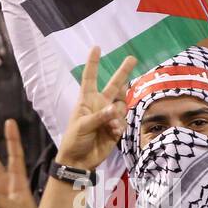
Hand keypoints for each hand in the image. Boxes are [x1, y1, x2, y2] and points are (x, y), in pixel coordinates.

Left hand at [56, 47, 133, 170]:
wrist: (80, 160)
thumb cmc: (74, 139)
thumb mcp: (82, 126)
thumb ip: (99, 117)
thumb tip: (114, 110)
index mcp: (87, 100)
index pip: (90, 77)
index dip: (93, 63)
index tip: (96, 47)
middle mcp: (100, 105)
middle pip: (114, 85)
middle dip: (123, 72)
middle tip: (132, 58)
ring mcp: (109, 116)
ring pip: (122, 106)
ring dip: (118, 115)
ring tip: (111, 126)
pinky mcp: (116, 128)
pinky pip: (123, 122)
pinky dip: (120, 126)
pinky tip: (114, 133)